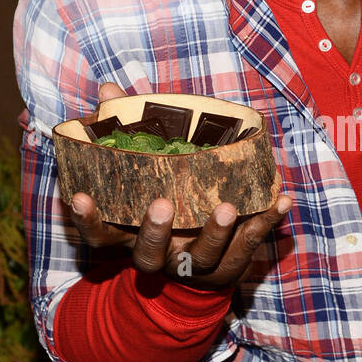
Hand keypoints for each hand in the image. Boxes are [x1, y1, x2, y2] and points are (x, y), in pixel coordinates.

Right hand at [68, 83, 291, 287]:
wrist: (195, 271)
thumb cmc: (163, 201)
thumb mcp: (141, 173)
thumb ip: (124, 133)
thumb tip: (110, 90)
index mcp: (130, 236)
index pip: (99, 235)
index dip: (87, 219)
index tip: (79, 196)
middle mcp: (159, 256)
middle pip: (149, 254)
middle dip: (154, 231)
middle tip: (162, 204)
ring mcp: (194, 266)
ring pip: (202, 256)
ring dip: (216, 232)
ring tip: (227, 206)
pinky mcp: (228, 269)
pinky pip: (248, 248)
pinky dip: (265, 224)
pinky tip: (281, 200)